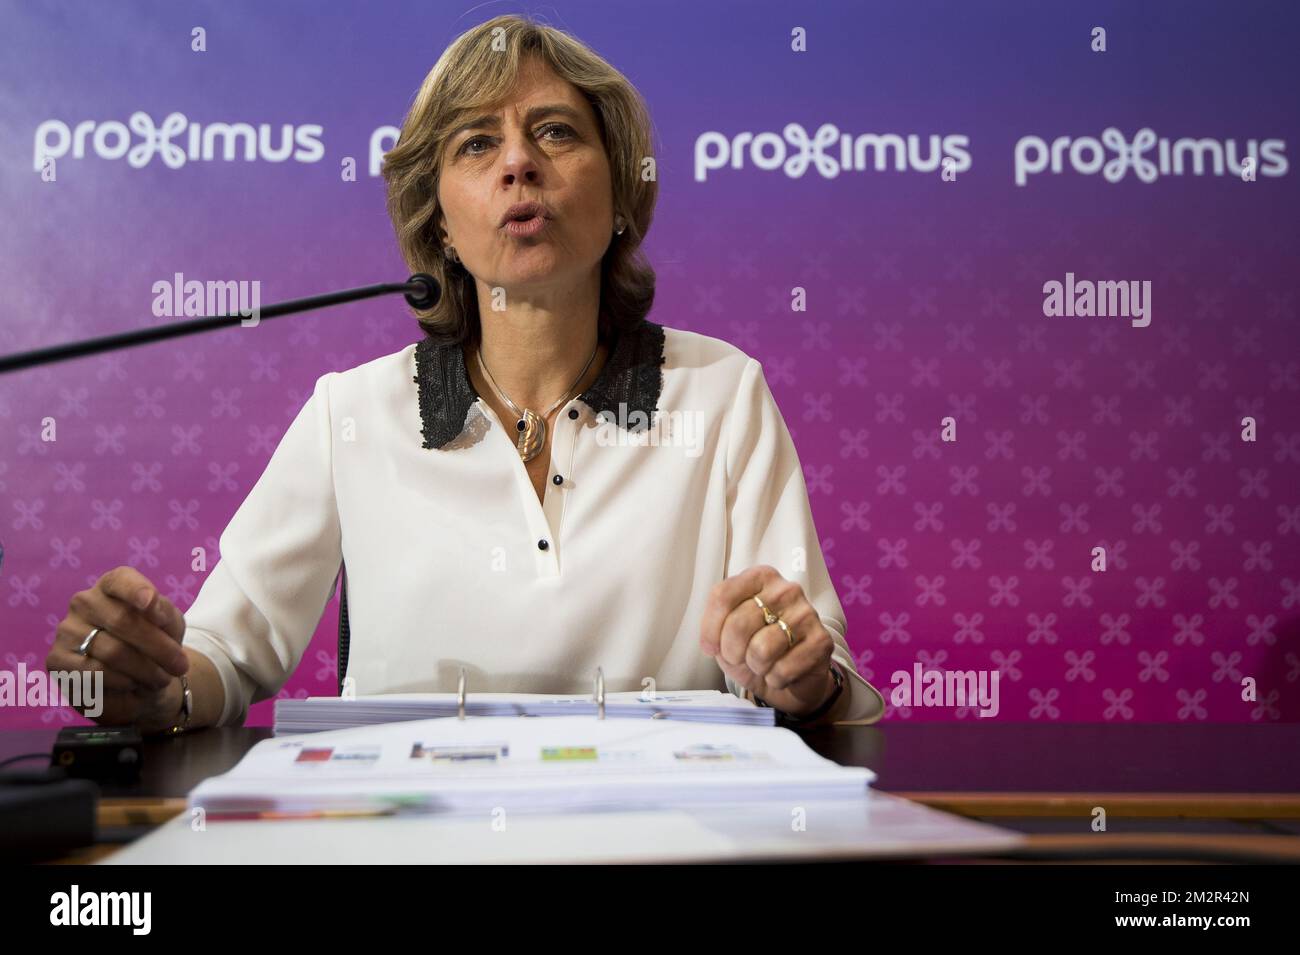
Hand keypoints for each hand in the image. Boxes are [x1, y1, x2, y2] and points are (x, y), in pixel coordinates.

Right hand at [46, 566, 189, 728]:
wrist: (137, 685)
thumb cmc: (155, 646)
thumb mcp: (170, 627)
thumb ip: (164, 611)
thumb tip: (149, 602)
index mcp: (112, 586)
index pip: (121, 580)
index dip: (136, 590)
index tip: (149, 602)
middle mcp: (85, 602)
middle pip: (124, 621)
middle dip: (160, 648)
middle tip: (179, 667)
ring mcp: (67, 630)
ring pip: (112, 651)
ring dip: (145, 670)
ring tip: (160, 679)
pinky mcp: (56, 660)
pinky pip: (94, 673)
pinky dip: (122, 682)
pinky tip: (132, 684)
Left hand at [699, 564, 838, 718]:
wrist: (791, 679)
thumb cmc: (755, 649)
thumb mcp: (727, 633)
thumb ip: (716, 626)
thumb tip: (711, 642)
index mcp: (760, 578)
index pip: (723, 595)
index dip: (710, 628)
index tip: (710, 647)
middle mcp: (786, 589)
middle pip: (739, 624)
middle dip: (731, 652)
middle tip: (739, 658)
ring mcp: (806, 614)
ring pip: (761, 650)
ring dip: (756, 666)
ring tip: (762, 664)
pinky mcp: (822, 641)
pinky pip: (783, 669)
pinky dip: (775, 679)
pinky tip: (781, 672)